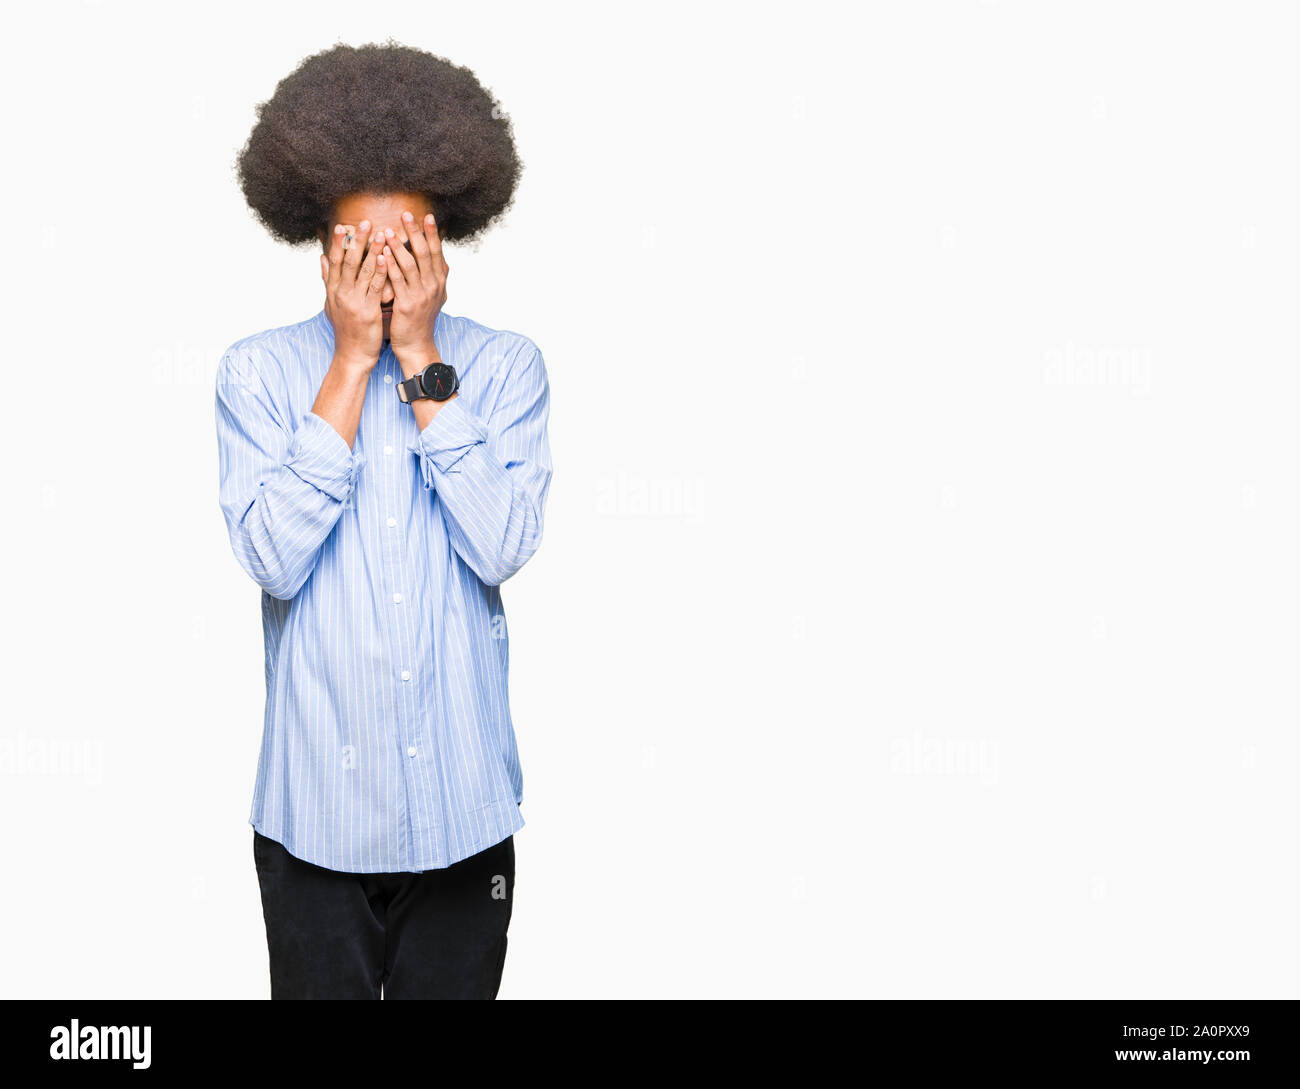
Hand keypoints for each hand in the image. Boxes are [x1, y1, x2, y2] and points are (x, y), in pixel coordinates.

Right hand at [320, 220, 387, 367]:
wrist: (352, 355)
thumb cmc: (347, 330)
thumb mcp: (332, 304)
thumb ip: (328, 280)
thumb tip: (321, 258)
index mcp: (333, 290)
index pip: (334, 261)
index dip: (338, 243)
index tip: (342, 226)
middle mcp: (340, 293)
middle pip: (347, 261)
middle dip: (356, 241)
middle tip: (366, 222)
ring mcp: (353, 302)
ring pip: (361, 272)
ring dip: (371, 251)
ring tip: (381, 234)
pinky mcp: (367, 311)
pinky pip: (374, 288)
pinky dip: (379, 271)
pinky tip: (386, 258)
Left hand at [380, 209, 448, 365]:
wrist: (416, 344)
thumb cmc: (419, 318)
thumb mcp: (433, 295)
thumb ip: (434, 276)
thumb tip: (439, 257)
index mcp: (439, 281)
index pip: (437, 251)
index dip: (432, 233)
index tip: (426, 216)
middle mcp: (434, 286)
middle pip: (425, 253)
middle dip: (416, 232)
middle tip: (406, 214)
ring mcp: (422, 295)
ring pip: (411, 264)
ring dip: (398, 246)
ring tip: (387, 230)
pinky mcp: (407, 304)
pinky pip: (397, 280)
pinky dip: (389, 266)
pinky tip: (381, 254)